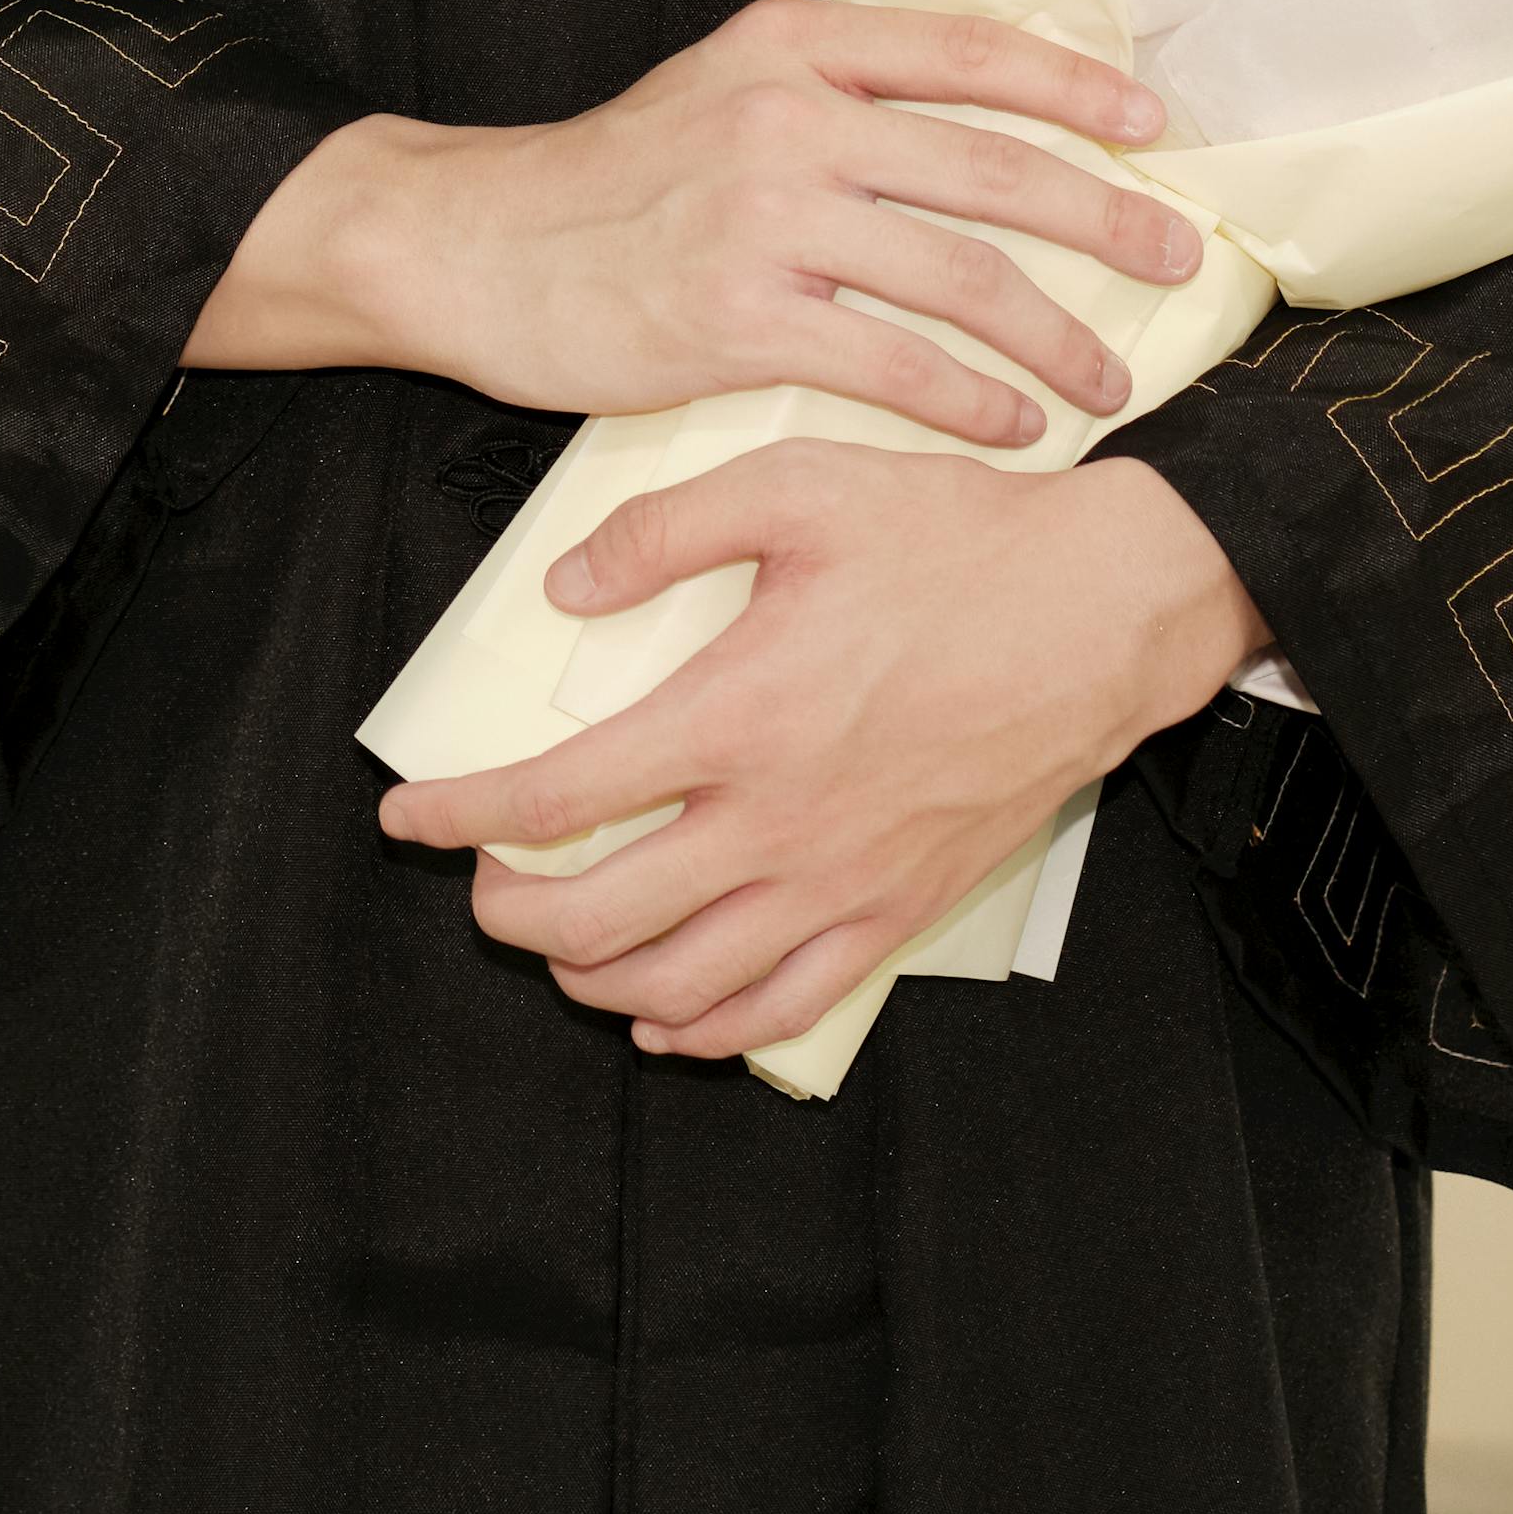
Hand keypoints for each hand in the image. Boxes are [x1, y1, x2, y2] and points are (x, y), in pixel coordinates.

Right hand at [188, 0, 1200, 449]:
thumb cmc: (604, 181)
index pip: (968, 51)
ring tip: (1105, 380)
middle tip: (1177, 261)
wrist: (471, 245)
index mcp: (791, 47)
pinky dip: (970, 401)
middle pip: (994, 169)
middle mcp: (788, 118)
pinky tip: (1010, 427)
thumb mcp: (717, 88)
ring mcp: (764, 218)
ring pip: (962, 277)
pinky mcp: (737, 319)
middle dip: (1105, 220)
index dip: (1074, 83)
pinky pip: (894, 364)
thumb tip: (970, 118)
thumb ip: (828, 93)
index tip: (1152, 123)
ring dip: (1055, 337)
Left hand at [370, 446, 1265, 1063]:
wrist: (1106, 611)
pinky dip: (707, 1030)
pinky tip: (665, 1019)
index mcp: (738, 714)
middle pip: (599, 918)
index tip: (407, 818)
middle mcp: (778, 821)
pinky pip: (782, 1006)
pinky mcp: (898, 910)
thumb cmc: (958, 542)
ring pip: (680, 986)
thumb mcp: (799, 483)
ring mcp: (841, 882)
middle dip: (510, 915)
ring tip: (555, 946)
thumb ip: (664, 527)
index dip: (461, 819)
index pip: (557, 799)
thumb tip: (566, 585)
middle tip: (478, 888)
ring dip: (592, 979)